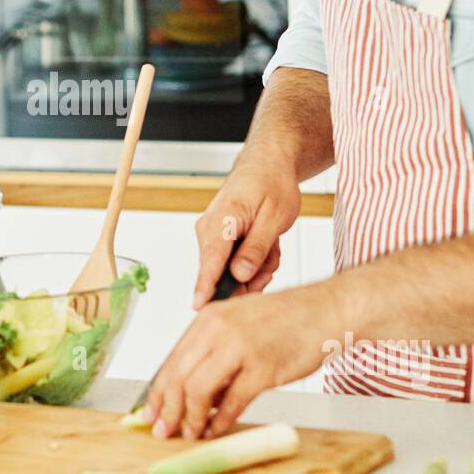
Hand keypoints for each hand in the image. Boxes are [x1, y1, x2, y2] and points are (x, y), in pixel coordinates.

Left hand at [145, 288, 327, 440]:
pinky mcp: (264, 368)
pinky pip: (232, 402)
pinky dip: (220, 421)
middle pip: (179, 376)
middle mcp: (219, 330)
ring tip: (189, 433)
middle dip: (167, 409)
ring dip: (191, 418)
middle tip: (161, 429)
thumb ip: (214, 351)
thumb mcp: (240, 324)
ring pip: (199, 390)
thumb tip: (190, 391)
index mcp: (209, 318)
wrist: (327, 310)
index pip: (172, 359)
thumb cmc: (286, 319)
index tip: (149, 411)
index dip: (157, 390)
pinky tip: (215, 430)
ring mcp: (241, 348)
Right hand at [193, 151, 302, 308]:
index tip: (199, 306)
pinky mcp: (217, 243)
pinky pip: (234, 266)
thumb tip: (239, 276)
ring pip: (232, 273)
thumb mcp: (274, 217)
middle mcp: (208, 231)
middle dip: (252, 276)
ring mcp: (210, 238)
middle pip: (223, 274)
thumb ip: (255, 249)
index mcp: (221, 220)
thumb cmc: (271, 184)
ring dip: (256, 267)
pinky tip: (264, 246)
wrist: (267, 166)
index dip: (206, 286)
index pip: (211, 260)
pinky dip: (254, 261)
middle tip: (272, 257)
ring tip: (270, 245)